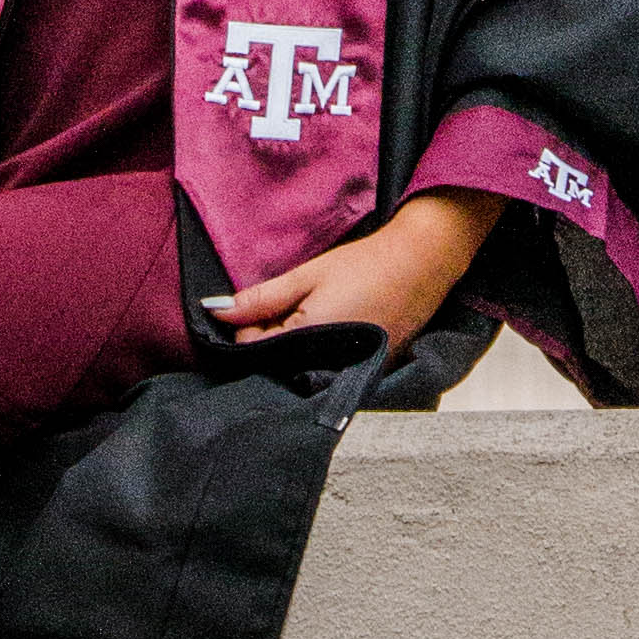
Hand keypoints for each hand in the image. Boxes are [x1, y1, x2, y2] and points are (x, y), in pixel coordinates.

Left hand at [207, 188, 500, 352]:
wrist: (422, 264)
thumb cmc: (365, 264)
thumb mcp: (307, 275)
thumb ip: (260, 298)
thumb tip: (215, 312)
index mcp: (306, 341)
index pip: (252, 351)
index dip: (247, 327)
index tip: (263, 305)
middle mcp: (326, 367)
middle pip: (275, 365)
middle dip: (273, 338)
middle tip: (295, 304)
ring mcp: (349, 374)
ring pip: (301, 369)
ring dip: (297, 348)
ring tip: (318, 313)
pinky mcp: (367, 375)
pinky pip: (327, 371)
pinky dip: (322, 355)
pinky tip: (337, 328)